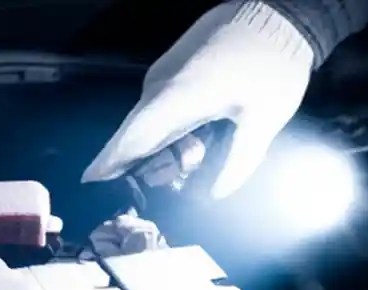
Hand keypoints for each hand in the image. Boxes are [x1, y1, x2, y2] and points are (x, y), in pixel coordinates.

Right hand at [81, 1, 313, 198]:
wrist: (277, 15)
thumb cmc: (272, 67)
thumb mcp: (265, 120)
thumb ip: (239, 162)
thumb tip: (216, 194)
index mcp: (178, 97)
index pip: (133, 135)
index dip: (110, 160)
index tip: (90, 180)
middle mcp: (161, 84)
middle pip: (138, 133)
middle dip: (146, 163)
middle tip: (177, 180)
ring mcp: (165, 71)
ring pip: (150, 120)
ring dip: (164, 145)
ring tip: (199, 156)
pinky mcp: (174, 66)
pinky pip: (160, 106)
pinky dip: (169, 128)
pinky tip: (197, 137)